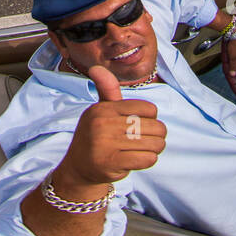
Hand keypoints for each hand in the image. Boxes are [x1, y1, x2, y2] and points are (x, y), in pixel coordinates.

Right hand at [58, 67, 166, 187]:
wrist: (79, 167)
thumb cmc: (96, 136)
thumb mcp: (100, 111)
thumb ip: (106, 90)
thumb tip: (96, 68)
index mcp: (103, 109)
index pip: (149, 109)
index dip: (150, 118)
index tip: (138, 125)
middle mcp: (102, 124)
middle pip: (156, 127)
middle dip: (156, 136)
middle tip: (143, 141)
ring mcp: (105, 144)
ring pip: (154, 144)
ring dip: (153, 149)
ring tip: (140, 150)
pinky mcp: (111, 162)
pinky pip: (148, 159)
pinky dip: (147, 160)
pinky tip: (135, 159)